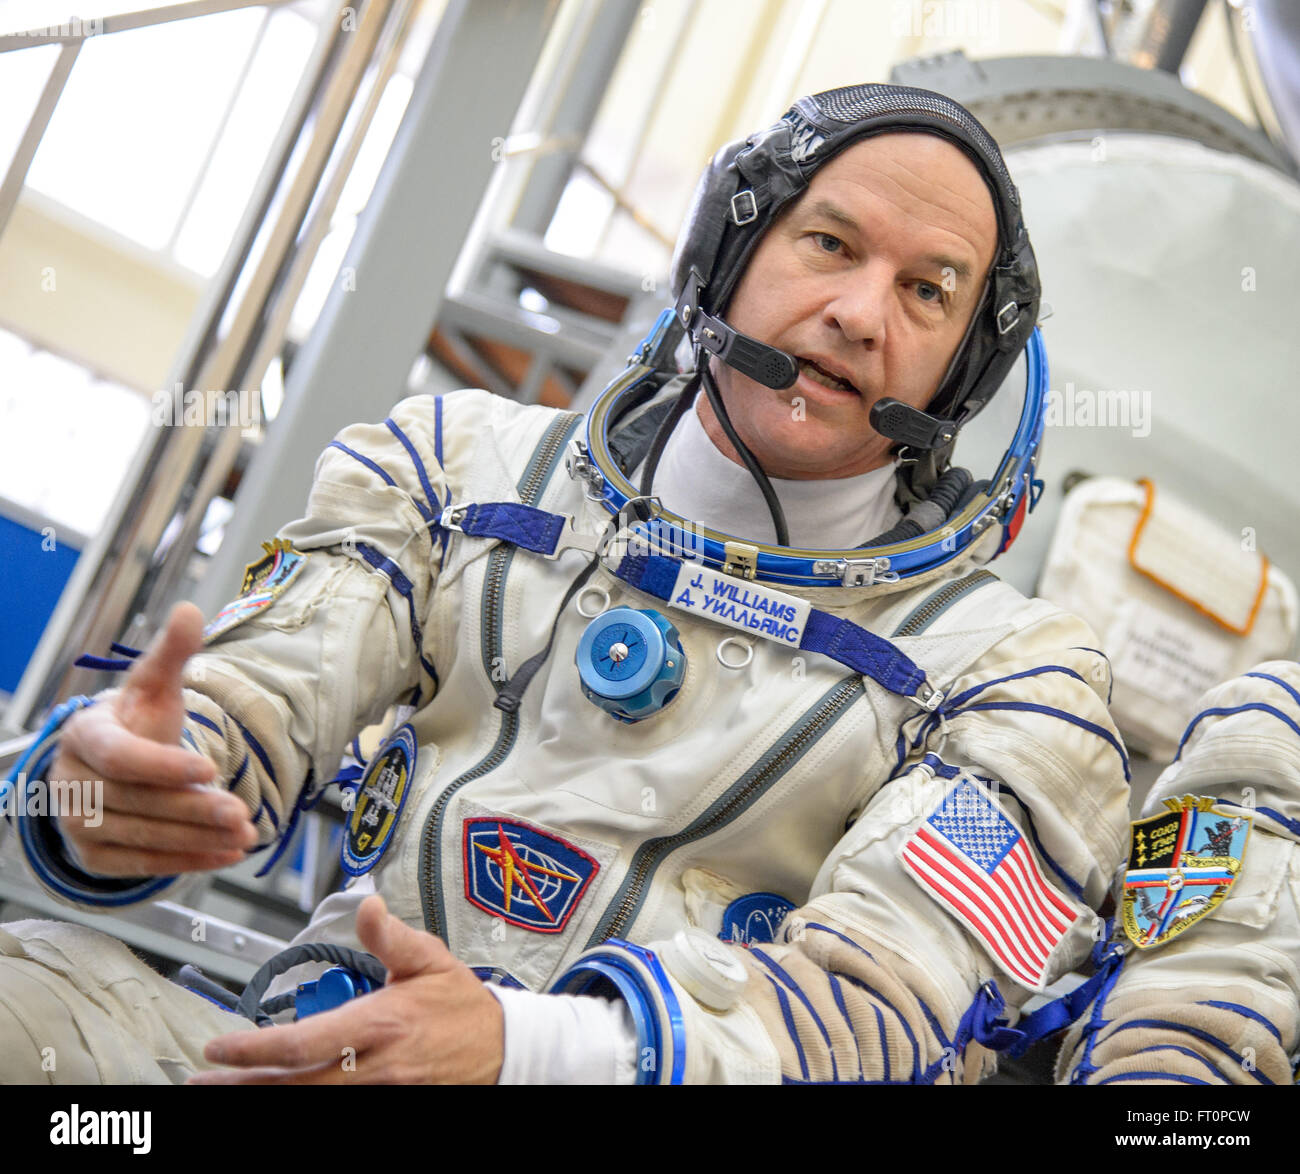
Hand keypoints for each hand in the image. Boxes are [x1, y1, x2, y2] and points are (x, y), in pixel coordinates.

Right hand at [53, 601, 256, 875]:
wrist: (110, 767)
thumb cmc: (135, 723)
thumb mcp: (154, 687)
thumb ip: (172, 652)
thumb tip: (191, 610)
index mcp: (84, 736)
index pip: (120, 757)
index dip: (162, 766)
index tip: (210, 769)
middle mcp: (72, 783)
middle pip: (139, 802)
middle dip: (195, 809)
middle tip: (244, 813)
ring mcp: (78, 824)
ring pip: (145, 837)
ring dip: (200, 838)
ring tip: (247, 833)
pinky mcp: (95, 857)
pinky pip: (144, 865)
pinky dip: (190, 861)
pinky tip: (229, 854)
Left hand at [190, 895, 504, 1083]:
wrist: (503, 1050)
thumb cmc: (461, 1005)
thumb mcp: (431, 959)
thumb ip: (391, 937)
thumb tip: (367, 903)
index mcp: (381, 1023)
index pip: (304, 1044)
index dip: (254, 1052)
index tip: (217, 1049)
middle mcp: (375, 1066)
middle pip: (294, 1085)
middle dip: (242, 1087)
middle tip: (199, 1083)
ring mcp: (380, 1093)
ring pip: (309, 1103)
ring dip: (263, 1099)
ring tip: (222, 1093)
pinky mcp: (385, 1105)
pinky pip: (332, 1111)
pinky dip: (298, 1103)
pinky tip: (273, 1096)